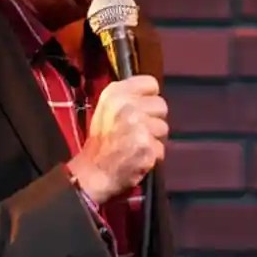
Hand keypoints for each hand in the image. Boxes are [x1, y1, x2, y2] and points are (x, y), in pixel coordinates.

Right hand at [66, 75, 167, 204]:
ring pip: (163, 128)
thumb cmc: (102, 141)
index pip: (151, 83)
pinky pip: (161, 148)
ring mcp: (138, 126)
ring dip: (154, 139)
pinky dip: (153, 156)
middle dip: (154, 119)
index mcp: (116, 93)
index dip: (149, 98)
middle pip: (161, 106)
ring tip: (136, 145)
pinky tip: (138, 157)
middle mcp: (127, 107)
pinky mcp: (147, 147)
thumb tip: (152, 95)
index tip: (141, 109)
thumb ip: (128, 98)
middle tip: (137, 131)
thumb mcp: (107, 109)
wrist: (93, 173)